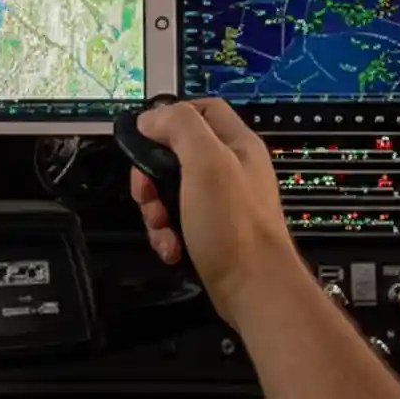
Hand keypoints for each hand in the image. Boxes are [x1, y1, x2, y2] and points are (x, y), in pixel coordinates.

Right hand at [129, 98, 305, 326]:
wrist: (253, 290)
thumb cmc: (237, 229)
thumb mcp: (206, 162)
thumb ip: (179, 127)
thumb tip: (151, 119)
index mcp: (236, 145)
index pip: (201, 109)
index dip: (169, 117)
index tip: (146, 137)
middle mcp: (231, 169)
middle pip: (175, 153)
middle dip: (151, 174)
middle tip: (148, 192)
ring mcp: (221, 201)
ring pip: (170, 189)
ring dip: (155, 208)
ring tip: (162, 226)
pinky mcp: (211, 230)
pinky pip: (176, 220)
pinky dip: (166, 233)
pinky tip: (172, 246)